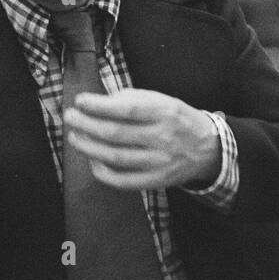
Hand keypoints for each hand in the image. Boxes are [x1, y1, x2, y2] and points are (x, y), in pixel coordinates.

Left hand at [64, 89, 220, 190]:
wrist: (208, 149)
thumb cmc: (178, 120)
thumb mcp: (163, 100)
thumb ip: (134, 99)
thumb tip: (100, 102)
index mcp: (166, 112)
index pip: (127, 109)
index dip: (99, 105)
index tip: (80, 100)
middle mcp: (164, 138)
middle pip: (116, 133)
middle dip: (86, 125)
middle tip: (70, 117)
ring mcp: (160, 162)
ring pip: (115, 157)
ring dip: (88, 147)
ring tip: (74, 137)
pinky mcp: (156, 181)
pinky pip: (122, 180)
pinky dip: (102, 171)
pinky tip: (92, 160)